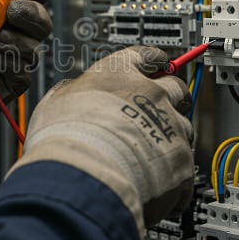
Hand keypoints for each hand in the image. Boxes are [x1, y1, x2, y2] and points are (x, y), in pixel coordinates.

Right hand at [12, 46, 194, 231]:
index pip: (146, 55)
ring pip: (183, 126)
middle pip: (175, 87)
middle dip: (171, 98)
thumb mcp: (54, 102)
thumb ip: (71, 92)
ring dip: (171, 138)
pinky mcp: (181, 159)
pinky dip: (172, 175)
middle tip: (160, 110)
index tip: (159, 63)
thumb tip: (71, 92)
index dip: (154, 59)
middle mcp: (150, 93)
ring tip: (151, 156)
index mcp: (119, 73)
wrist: (84, 173)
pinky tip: (157, 184)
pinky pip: (183, 166)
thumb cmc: (64, 137)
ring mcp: (169, 125)